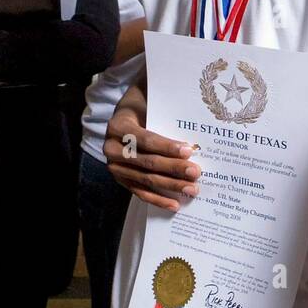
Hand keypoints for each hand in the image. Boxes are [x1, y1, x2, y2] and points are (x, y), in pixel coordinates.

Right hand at [103, 85, 200, 210]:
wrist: (125, 115)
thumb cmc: (142, 108)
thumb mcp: (148, 103)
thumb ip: (163, 114)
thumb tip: (191, 129)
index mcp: (118, 126)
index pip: (145, 139)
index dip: (167, 146)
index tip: (189, 150)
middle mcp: (112, 148)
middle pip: (147, 161)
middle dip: (173, 168)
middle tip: (195, 172)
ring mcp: (115, 166)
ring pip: (145, 179)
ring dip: (170, 185)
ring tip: (192, 189)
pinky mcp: (121, 179)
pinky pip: (140, 192)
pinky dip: (158, 199)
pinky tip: (174, 204)